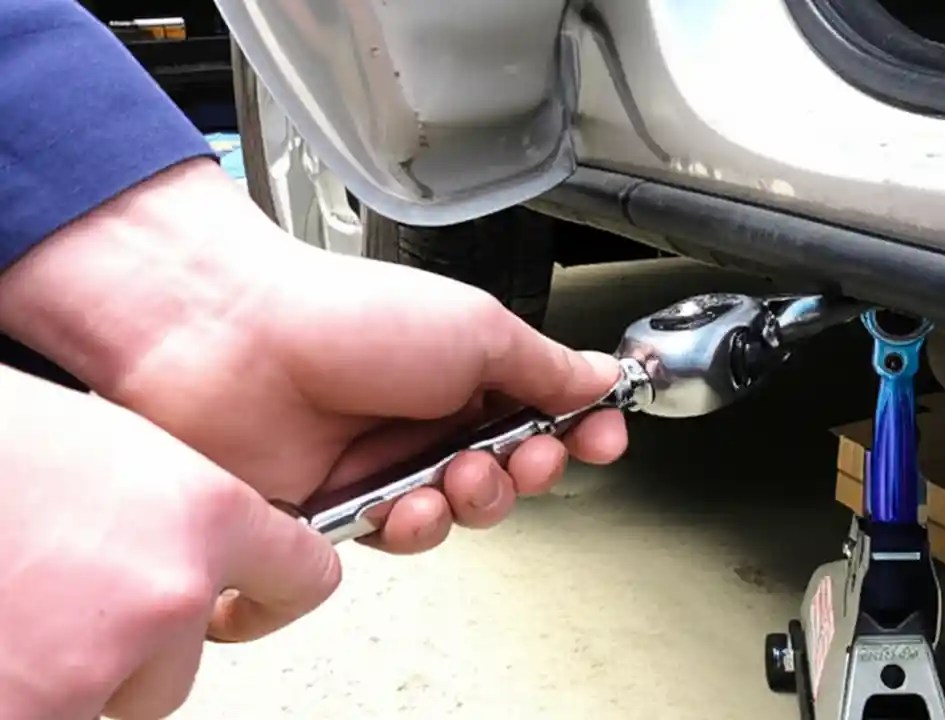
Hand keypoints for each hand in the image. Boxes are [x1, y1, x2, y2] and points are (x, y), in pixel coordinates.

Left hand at [0, 158, 628, 556]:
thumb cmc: (346, 317)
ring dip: (474, 502)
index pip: (546, 409)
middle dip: (530, 471)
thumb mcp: (477, 328)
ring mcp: (389, 460)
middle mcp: (432, 414)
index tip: (604, 437)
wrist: (230, 343)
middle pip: (514, 469)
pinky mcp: (346, 504)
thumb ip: (547, 365)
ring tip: (456, 478)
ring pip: (464, 512)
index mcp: (468, 365)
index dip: (580, 430)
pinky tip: (408, 504)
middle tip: (524, 458)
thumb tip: (602, 376)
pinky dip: (417, 526)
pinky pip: (405, 537)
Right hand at [0, 365, 339, 719]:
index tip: (251, 603)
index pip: (304, 579)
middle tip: (57, 595)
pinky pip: (54, 717)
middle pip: (181, 668)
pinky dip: (27, 693)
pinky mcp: (31, 710)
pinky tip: (3, 638)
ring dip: (70, 678)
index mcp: (204, 516)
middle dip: (129, 651)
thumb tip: (211, 584)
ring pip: (112, 705)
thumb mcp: (120, 458)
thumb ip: (185, 528)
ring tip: (16, 606)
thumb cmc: (2, 450)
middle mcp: (168, 592)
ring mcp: (95, 662)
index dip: (273, 596)